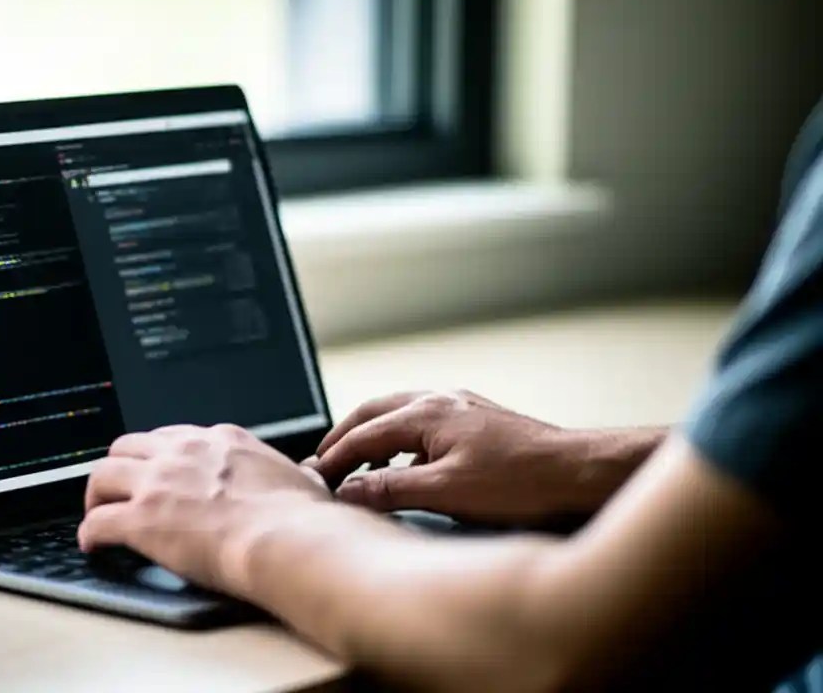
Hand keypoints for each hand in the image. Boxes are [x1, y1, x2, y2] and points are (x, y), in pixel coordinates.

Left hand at [80, 424, 332, 592]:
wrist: (289, 541)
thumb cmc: (303, 518)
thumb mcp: (301, 478)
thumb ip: (292, 474)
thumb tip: (304, 479)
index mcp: (220, 440)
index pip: (173, 436)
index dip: (159, 457)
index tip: (157, 472)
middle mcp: (184, 452)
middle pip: (128, 446)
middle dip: (119, 468)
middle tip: (119, 490)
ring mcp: (159, 484)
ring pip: (102, 475)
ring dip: (97, 495)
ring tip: (98, 512)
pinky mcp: (142, 520)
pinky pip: (98, 521)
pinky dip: (91, 533)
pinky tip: (93, 545)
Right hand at [311, 390, 661, 524]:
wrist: (581, 472)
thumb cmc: (523, 481)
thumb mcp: (448, 493)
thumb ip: (391, 490)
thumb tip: (348, 491)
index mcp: (426, 413)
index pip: (362, 436)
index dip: (332, 460)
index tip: (311, 481)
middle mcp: (440, 400)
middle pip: (373, 412)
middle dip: (342, 436)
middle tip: (320, 462)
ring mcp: (461, 406)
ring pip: (398, 411)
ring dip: (369, 433)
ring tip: (352, 459)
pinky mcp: (478, 419)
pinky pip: (422, 419)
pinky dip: (398, 436)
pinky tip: (403, 460)